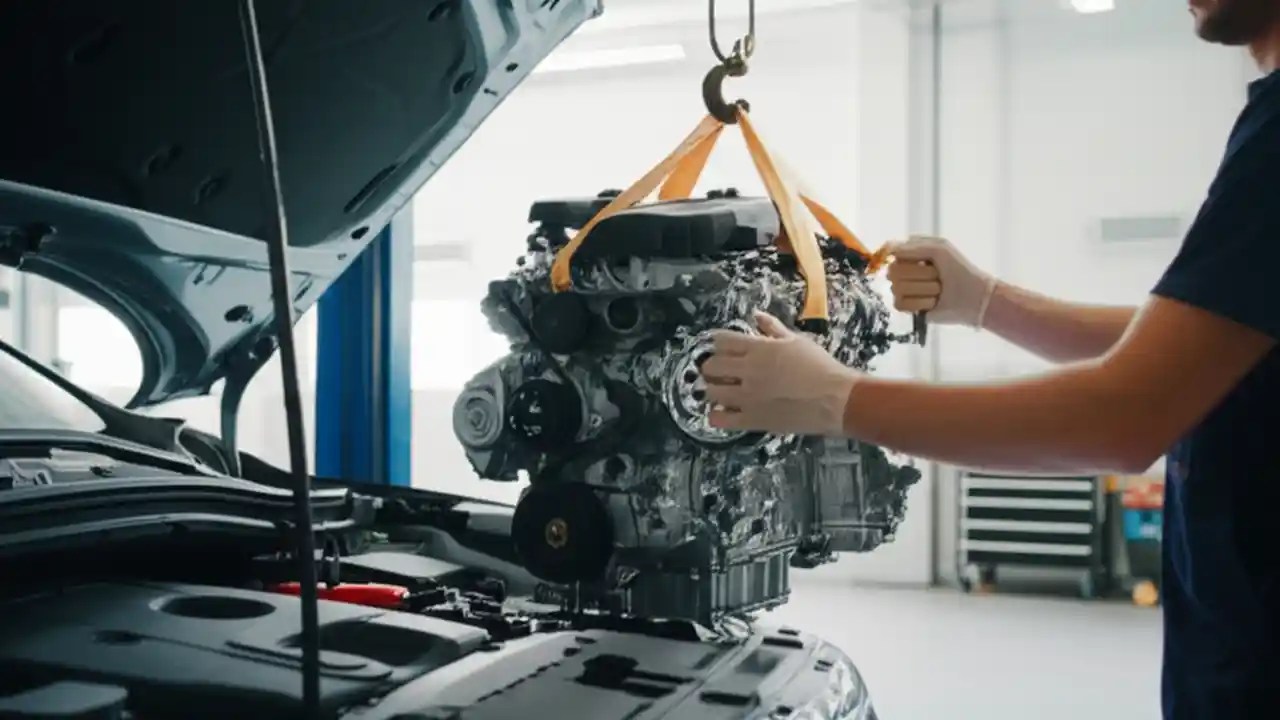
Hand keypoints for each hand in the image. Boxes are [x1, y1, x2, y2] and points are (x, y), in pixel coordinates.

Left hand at [700, 311, 859, 436]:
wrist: (835, 400)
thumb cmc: (820, 367)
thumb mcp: (797, 341)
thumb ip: (773, 328)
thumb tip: (757, 315)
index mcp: (758, 348)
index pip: (722, 340)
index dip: (718, 343)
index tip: (721, 347)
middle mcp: (748, 371)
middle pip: (711, 366)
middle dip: (711, 367)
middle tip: (719, 371)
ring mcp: (748, 397)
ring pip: (711, 392)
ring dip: (713, 390)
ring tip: (722, 391)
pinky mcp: (752, 419)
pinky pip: (720, 419)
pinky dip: (716, 416)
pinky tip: (723, 412)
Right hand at [887, 235, 997, 327]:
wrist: (973, 297)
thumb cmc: (959, 269)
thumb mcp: (939, 248)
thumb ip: (912, 246)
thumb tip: (888, 249)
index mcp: (910, 254)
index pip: (892, 253)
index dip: (908, 258)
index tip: (925, 260)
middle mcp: (903, 270)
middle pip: (893, 271)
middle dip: (919, 274)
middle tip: (937, 276)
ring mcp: (903, 289)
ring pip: (897, 288)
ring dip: (924, 289)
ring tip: (939, 290)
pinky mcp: (907, 307)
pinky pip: (900, 303)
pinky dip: (920, 303)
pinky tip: (933, 303)